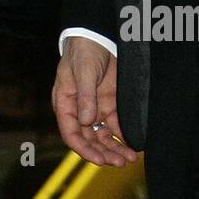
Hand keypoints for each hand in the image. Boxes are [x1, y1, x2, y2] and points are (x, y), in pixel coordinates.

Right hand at [52, 37, 137, 166]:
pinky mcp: (110, 104)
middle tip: (119, 162)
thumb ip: (85, 96)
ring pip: (103, 136)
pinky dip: (123, 136)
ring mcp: (95, 108)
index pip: (71, 134)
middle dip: (103, 152)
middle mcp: (79, 111)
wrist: (98, 37)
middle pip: (89, 139)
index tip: (98, 160)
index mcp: (66, 104)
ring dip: (114, 148)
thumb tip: (86, 121)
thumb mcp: (83, 72)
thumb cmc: (83, 52)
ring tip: (128, 158)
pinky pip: (115, 126)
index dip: (84, 149)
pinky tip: (133, 144)